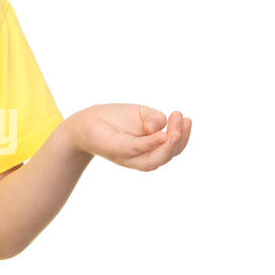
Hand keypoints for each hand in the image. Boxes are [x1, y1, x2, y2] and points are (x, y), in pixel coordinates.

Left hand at [69, 104, 191, 170]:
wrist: (86, 122)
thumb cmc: (115, 120)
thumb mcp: (141, 114)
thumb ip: (154, 119)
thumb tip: (159, 127)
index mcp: (151, 149)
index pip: (173, 148)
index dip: (184, 136)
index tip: (187, 118)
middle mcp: (141, 157)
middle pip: (167, 156)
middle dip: (178, 139)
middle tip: (182, 118)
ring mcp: (129, 157)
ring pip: (154, 160)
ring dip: (168, 146)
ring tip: (175, 130)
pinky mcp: (117, 150)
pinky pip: (136, 149)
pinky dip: (149, 144)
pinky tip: (160, 135)